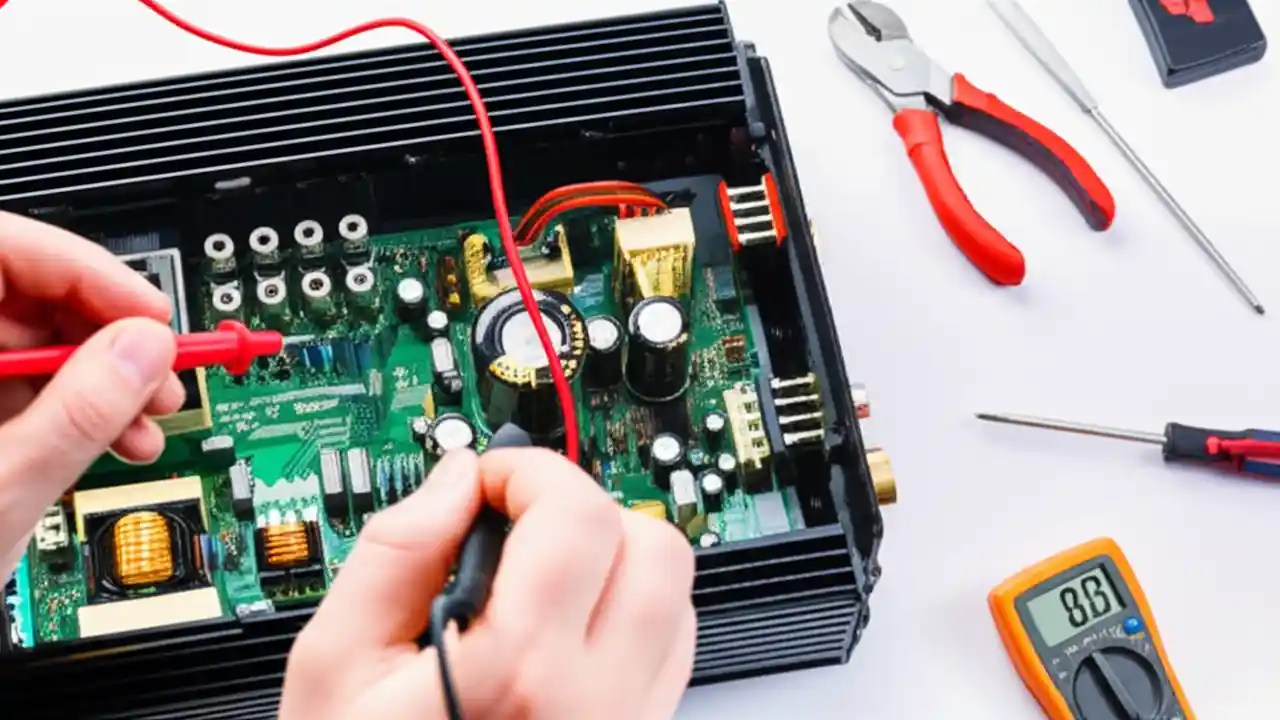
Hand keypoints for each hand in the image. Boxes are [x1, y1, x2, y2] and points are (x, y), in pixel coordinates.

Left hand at [0, 212, 184, 576]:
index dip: (80, 271)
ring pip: (29, 345)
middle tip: (161, 373)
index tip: (147, 315)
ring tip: (148, 421)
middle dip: (107, 336)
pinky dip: (75, 409)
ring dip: (103, 380)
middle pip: (21, 297)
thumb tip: (143, 348)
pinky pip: (20, 388)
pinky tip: (116, 440)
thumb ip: (77, 414)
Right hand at [281, 448, 697, 719]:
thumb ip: (394, 554)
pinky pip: (673, 649)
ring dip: (617, 556)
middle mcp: (594, 702)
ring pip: (676, 595)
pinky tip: (570, 623)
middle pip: (652, 546)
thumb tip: (453, 481)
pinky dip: (635, 611)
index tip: (490, 481)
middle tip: (518, 523)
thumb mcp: (332, 667)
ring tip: (542, 575)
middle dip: (583, 509)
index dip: (529, 471)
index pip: (576, 515)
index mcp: (516, 671)